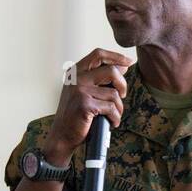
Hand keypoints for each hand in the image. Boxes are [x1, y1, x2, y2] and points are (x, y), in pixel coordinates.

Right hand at [42, 48, 134, 164]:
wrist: (62, 136)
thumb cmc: (75, 114)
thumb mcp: (84, 91)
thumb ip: (99, 78)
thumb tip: (123, 66)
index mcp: (74, 72)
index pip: (98, 55)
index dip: (116, 57)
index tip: (129, 62)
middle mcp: (76, 78)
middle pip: (111, 71)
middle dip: (122, 84)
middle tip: (122, 95)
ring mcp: (80, 91)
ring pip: (114, 93)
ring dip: (119, 107)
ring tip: (114, 115)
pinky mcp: (85, 105)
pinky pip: (111, 108)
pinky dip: (115, 117)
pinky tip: (112, 123)